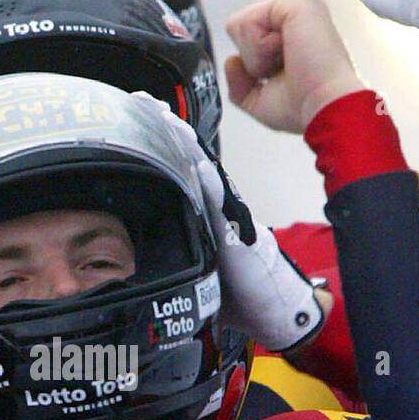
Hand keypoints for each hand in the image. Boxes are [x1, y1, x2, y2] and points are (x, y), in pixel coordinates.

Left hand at [138, 92, 324, 351]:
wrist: (280, 317)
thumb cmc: (245, 302)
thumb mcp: (200, 283)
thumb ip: (178, 271)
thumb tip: (146, 281)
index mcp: (207, 219)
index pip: (181, 175)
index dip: (162, 149)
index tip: (138, 124)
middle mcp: (218, 211)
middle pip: (190, 163)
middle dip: (166, 132)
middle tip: (141, 102)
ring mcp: (229, 217)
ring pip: (202, 170)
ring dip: (181, 142)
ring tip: (159, 115)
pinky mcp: (236, 231)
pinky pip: (217, 196)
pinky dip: (202, 173)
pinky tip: (186, 152)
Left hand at [225, 0, 365, 134]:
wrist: (325, 108)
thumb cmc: (305, 106)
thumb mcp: (259, 100)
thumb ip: (239, 83)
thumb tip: (231, 60)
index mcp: (291, 27)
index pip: (246, 34)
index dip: (253, 64)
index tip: (285, 74)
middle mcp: (294, 10)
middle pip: (238, 27)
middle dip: (252, 59)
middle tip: (286, 68)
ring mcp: (296, 2)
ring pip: (240, 24)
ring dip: (257, 55)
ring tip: (289, 59)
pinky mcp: (294, 1)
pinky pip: (247, 23)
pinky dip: (259, 49)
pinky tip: (288, 51)